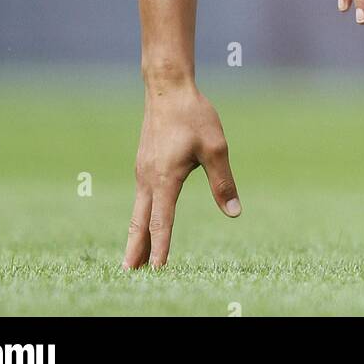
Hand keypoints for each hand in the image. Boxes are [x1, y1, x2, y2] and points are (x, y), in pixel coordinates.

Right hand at [123, 82, 240, 268]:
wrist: (168, 87)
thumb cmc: (193, 115)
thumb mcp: (216, 148)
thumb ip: (223, 183)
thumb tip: (235, 212)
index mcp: (165, 179)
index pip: (162, 223)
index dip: (161, 249)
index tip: (157, 272)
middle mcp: (148, 179)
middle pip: (140, 224)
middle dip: (136, 251)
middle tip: (129, 276)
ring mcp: (143, 171)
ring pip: (138, 212)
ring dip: (136, 236)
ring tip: (134, 261)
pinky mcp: (144, 163)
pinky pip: (140, 199)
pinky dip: (139, 218)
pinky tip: (144, 223)